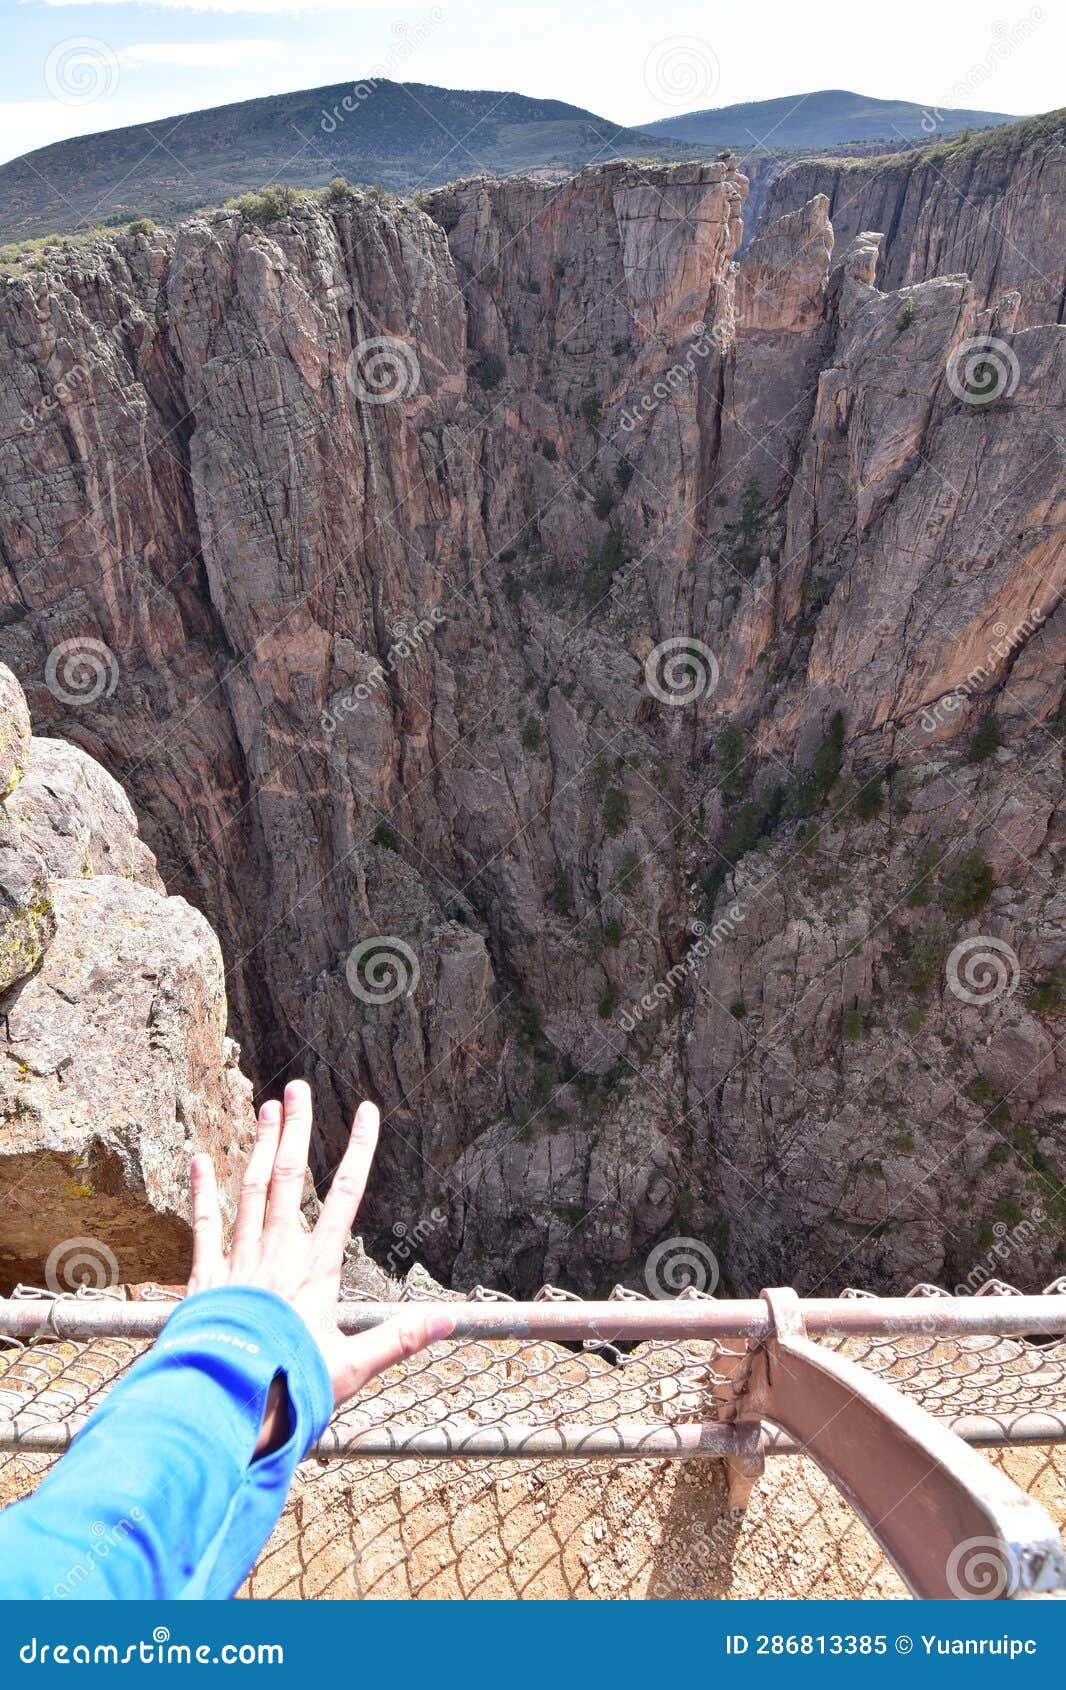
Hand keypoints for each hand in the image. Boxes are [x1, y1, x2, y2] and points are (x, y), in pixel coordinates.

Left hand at [186, 1080, 452, 1447]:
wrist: (226, 1405)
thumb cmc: (290, 1390)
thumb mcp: (353, 1369)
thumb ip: (398, 1339)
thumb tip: (449, 1320)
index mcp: (317, 1270)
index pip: (344, 1197)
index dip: (359, 1151)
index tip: (367, 1112)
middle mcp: (279, 1255)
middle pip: (288, 1179)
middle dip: (295, 1130)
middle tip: (297, 1088)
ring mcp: (240, 1262)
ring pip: (250, 1191)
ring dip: (258, 1147)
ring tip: (264, 1108)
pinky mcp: (207, 1279)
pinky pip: (204, 1226)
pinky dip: (201, 1191)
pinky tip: (198, 1158)